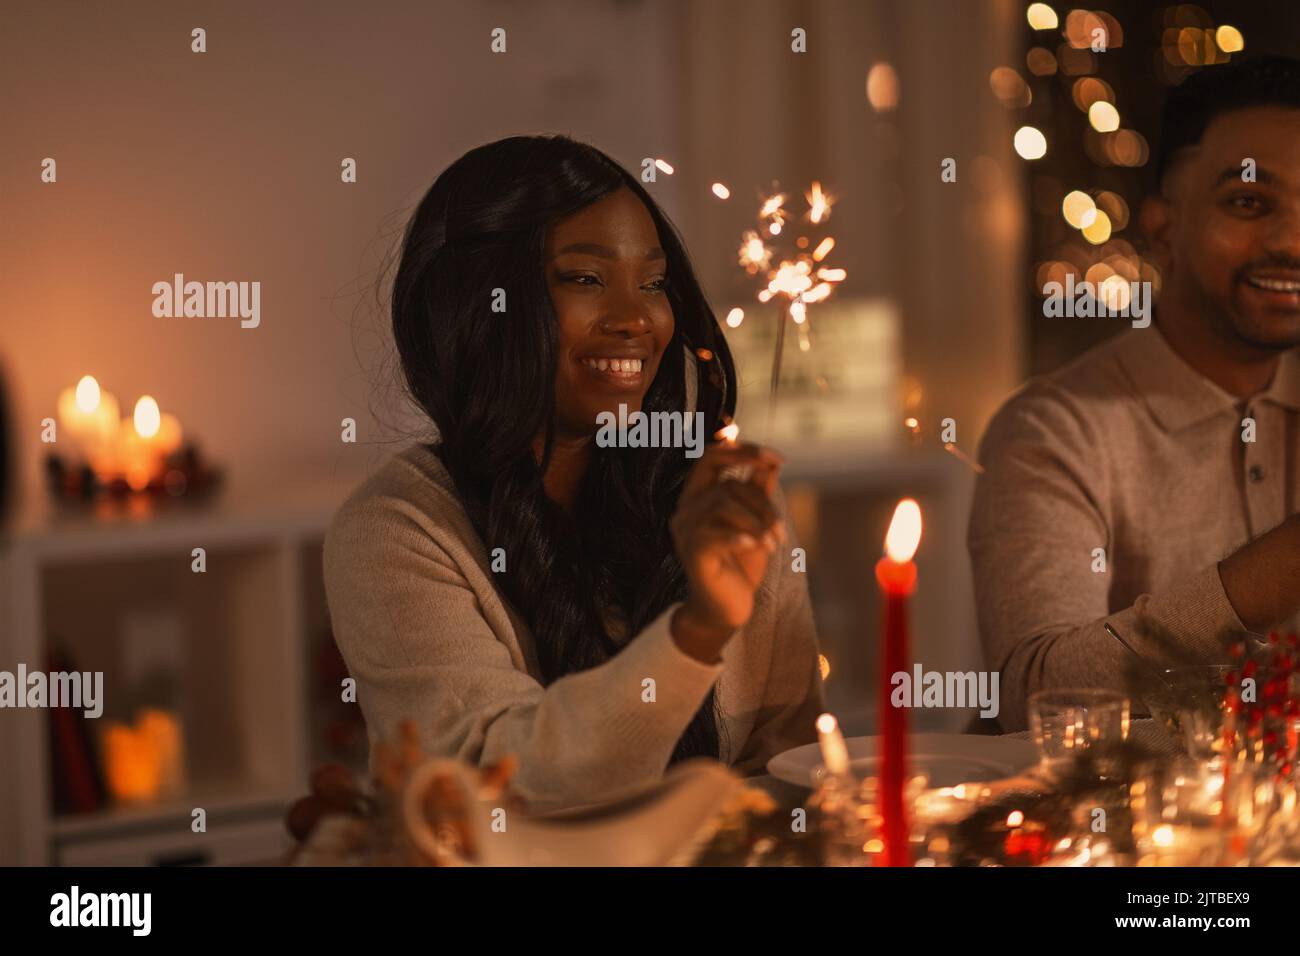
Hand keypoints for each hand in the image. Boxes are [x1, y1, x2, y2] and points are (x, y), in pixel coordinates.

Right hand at [669, 439, 784, 657]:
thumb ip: (758, 490)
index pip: (711, 457)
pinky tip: (758, 547)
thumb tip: (772, 461)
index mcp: (698, 496)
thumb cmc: (739, 564)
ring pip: (723, 505)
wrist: (726, 609)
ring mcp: (685, 531)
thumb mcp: (755, 522)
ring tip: (775, 543)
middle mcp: (686, 509)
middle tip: (782, 527)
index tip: (777, 458)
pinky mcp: (692, 553)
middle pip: (725, 485)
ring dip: (758, 522)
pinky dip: (743, 537)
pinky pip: (718, 534)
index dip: (743, 451)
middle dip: (761, 502)